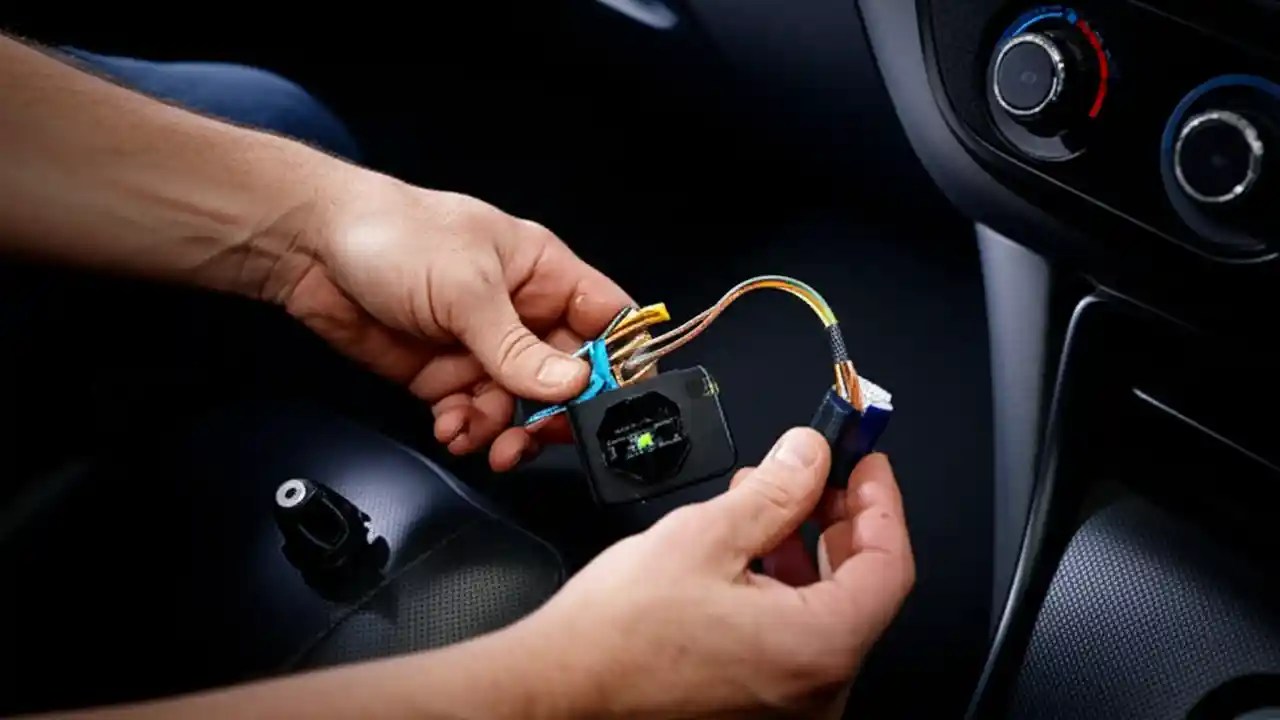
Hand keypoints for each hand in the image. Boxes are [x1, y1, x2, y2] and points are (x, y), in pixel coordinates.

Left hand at [274, 170, 631, 470]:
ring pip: (520, 405)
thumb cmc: (393, 235)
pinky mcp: (445, 375)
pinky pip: (475, 415)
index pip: (606, 320)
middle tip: (541, 436)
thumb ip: (517, 347)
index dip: (618, 362)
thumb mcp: (466, 290)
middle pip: (567, 376)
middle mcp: (521, 313)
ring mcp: (482, 347)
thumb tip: (570, 385)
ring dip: (505, 429)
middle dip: (557, 412)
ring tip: (480, 437)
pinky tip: (451, 429)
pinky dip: (468, 431)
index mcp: (543, 273)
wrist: (311, 249)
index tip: (610, 403)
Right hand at [508, 428, 914, 717]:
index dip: (882, 504)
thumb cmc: (617, 635)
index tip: (867, 465)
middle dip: (840, 522)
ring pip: (825, 614)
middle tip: (821, 474)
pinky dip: (784, 590)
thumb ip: (774, 491)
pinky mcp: (756, 710)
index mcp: (818, 647)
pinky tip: (749, 555)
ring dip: (807, 551)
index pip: (889, 565)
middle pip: (861, 590)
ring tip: (768, 502)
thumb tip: (811, 456)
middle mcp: (815, 690)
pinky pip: (793, 640)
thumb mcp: (704, 537)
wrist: (559, 689)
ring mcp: (788, 707)